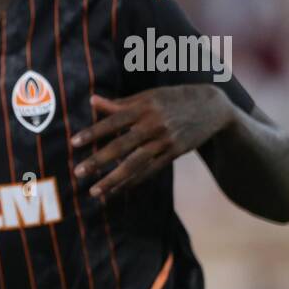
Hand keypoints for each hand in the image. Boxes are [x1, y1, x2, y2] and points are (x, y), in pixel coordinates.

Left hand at [71, 86, 233, 198]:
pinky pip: (150, 170)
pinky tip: (117, 191)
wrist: (213, 107)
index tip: (74, 143)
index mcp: (144, 107)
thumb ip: (119, 103)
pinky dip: (133, 182)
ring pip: (136, 163)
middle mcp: (154, 124)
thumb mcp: (149, 96)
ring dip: (114, 179)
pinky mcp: (174, 153)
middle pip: (122, 145)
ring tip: (95, 192)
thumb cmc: (173, 99)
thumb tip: (91, 100)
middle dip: (99, 160)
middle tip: (78, 173)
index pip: (113, 120)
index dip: (94, 132)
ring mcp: (165, 140)